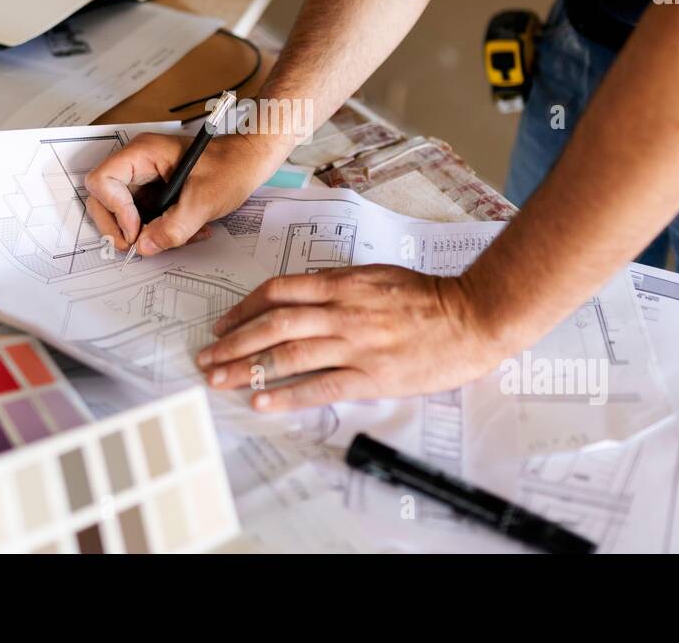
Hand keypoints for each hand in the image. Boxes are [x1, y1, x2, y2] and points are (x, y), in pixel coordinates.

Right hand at [84, 132, 283, 256]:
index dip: (115, 210)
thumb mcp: (205, 199)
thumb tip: (145, 247)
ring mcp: (145, 179)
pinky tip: (185, 231)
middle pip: (103, 198)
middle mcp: (138, 164)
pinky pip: (143, 216)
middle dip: (119, 226)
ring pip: (123, 212)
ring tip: (175, 237)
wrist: (251, 161)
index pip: (103, 181)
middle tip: (139, 246)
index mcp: (143, 153)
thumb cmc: (231, 166)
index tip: (136, 230)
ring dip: (144, 232)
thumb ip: (174, 227)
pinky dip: (159, 230)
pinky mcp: (155, 192)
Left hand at [196, 265, 501, 410]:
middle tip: (206, 357)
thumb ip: (340, 285)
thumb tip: (305, 297)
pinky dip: (286, 395)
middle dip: (232, 342)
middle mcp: (341, 311)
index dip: (244, 308)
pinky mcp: (370, 376)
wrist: (472, 317)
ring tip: (219, 380)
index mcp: (342, 283)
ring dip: (246, 368)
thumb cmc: (429, 297)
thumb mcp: (378, 275)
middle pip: (272, 324)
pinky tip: (262, 402)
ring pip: (287, 355)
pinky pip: (319, 386)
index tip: (224, 322)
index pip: (279, 291)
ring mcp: (354, 344)